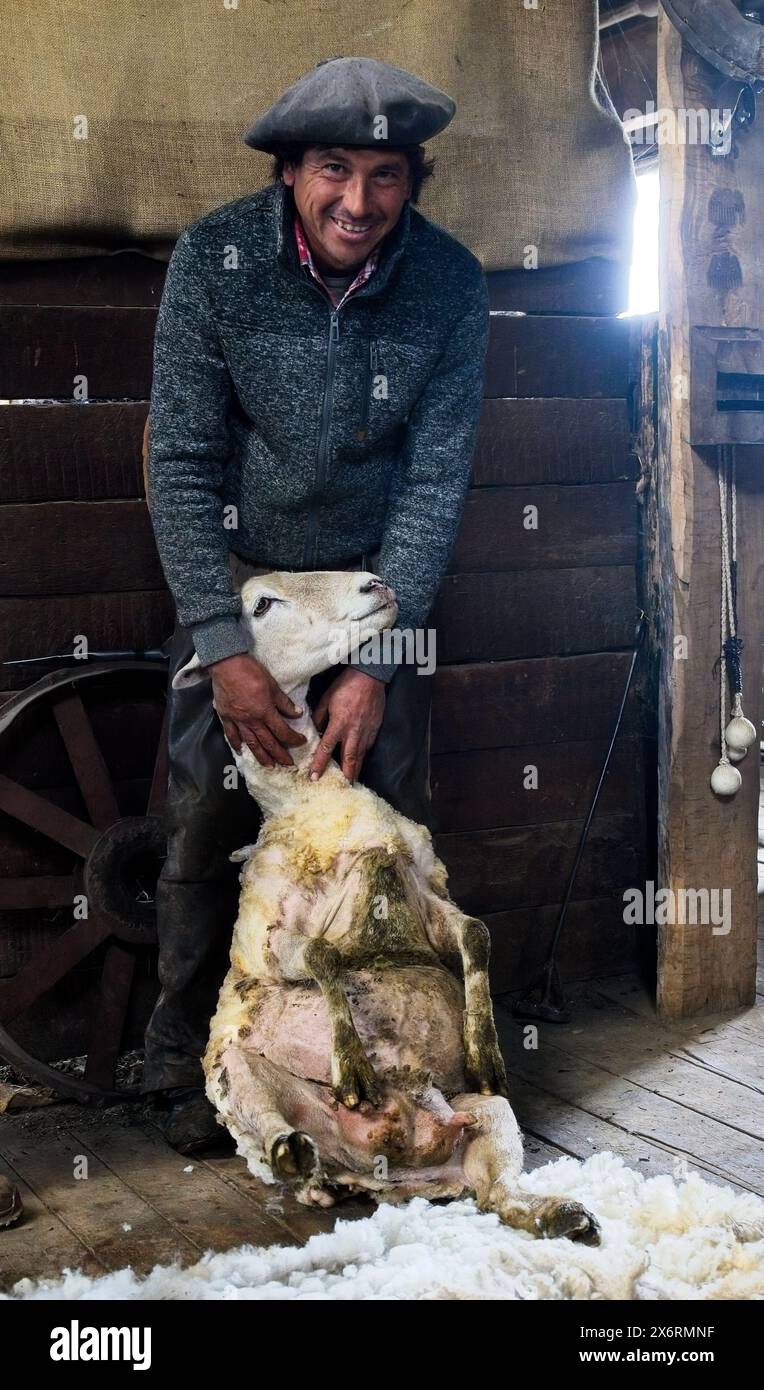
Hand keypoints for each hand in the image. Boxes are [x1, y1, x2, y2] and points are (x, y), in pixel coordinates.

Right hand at [210, 652, 305, 767]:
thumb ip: (284, 702)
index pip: (282, 731)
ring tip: (269, 766)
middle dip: (280, 755)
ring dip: (261, 756)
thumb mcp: (273, 685)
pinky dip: (236, 744)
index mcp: (265, 712)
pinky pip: (231, 735)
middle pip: (268, 742)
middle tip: (288, 765)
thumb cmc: (251, 672)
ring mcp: (238, 720)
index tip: (301, 742)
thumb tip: (297, 713)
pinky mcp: (226, 717)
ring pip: (251, 743)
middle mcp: (252, 720)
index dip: (293, 738)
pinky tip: (240, 752)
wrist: (227, 665)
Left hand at [310, 667, 384, 781]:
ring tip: (351, 782)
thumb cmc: (345, 686)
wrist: (370, 677)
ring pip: (360, 756)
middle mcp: (353, 732)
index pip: (327, 749)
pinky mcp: (375, 729)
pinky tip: (359, 762)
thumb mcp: (326, 699)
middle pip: (349, 759)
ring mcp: (366, 732)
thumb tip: (316, 731)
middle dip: (345, 775)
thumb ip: (320, 717)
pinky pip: (367, 747)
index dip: (320, 764)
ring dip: (355, 770)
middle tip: (341, 788)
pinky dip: (362, 756)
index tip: (314, 777)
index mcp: (339, 724)